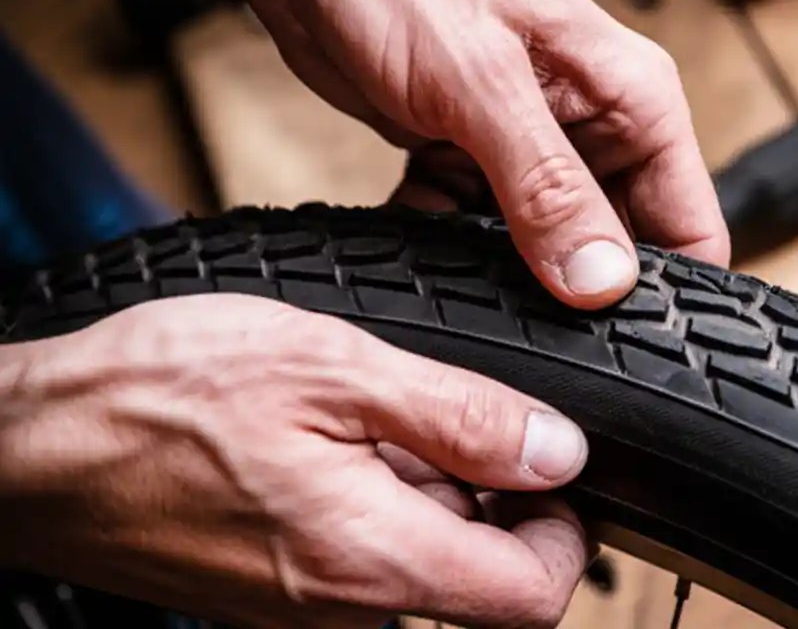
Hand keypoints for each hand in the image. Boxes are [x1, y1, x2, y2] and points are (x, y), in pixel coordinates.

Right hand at [0, 295, 589, 627]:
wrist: (28, 446)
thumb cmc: (155, 397)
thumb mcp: (330, 370)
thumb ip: (460, 417)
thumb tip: (557, 451)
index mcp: (373, 561)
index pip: (533, 598)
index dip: (566, 534)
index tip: (552, 469)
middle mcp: (345, 607)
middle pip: (481, 580)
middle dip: (493, 499)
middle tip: (447, 416)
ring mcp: (305, 607)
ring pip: (422, 561)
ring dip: (430, 491)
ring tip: (374, 415)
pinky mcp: (274, 590)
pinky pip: (362, 554)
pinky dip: (376, 497)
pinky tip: (332, 436)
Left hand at [166, 0, 731, 308]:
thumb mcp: (481, 84)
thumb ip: (547, 188)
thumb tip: (601, 280)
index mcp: (631, 101)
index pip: (691, 224)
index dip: (669, 296)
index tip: (629, 350)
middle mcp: (592, 132)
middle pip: (619, 252)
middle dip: (580, 296)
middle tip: (538, 325)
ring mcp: (534, 153)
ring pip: (547, 254)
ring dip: (509, 275)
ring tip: (470, 273)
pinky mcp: (476, 166)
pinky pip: (481, 238)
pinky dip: (450, 250)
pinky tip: (423, 238)